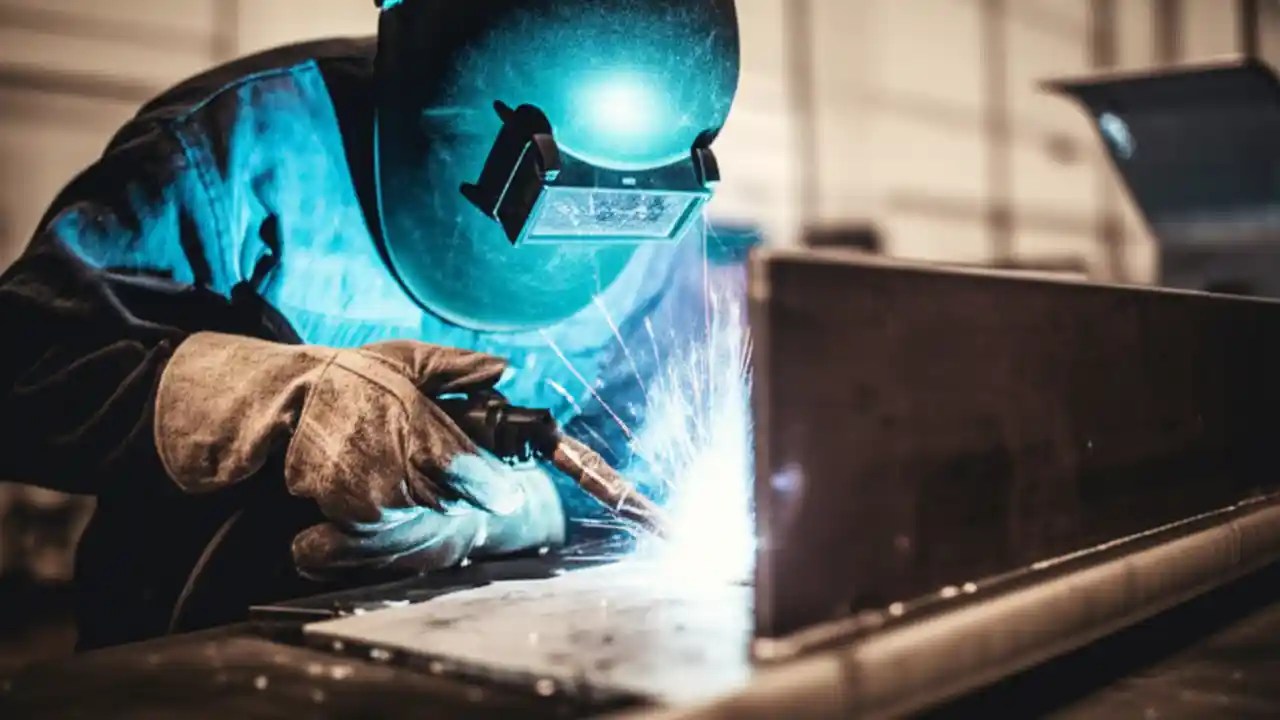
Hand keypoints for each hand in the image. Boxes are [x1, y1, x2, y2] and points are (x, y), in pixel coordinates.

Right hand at [154, 333, 563, 574]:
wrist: (285, 400)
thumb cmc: (351, 378)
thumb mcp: (405, 359)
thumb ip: (454, 366)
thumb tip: (498, 369)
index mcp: (416, 425)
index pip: (472, 473)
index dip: (493, 486)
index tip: (503, 493)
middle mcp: (395, 469)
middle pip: (450, 502)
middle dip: (452, 490)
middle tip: (431, 467)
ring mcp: (369, 501)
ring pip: (417, 520)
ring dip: (416, 504)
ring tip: (393, 470)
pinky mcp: (345, 520)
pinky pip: (381, 533)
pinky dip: (382, 520)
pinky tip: (371, 492)